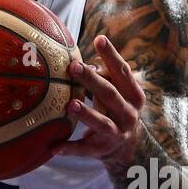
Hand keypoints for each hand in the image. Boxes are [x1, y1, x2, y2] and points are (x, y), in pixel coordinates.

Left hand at [54, 34, 146, 167]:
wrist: (127, 147)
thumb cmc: (116, 107)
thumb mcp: (117, 91)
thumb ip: (104, 75)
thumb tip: (82, 60)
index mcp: (134, 95)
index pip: (123, 72)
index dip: (112, 56)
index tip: (99, 39)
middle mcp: (128, 114)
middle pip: (110, 95)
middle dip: (93, 81)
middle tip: (74, 66)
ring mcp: (116, 133)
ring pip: (101, 123)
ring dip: (86, 114)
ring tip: (71, 104)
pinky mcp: (101, 149)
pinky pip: (84, 149)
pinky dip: (70, 148)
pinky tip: (54, 147)